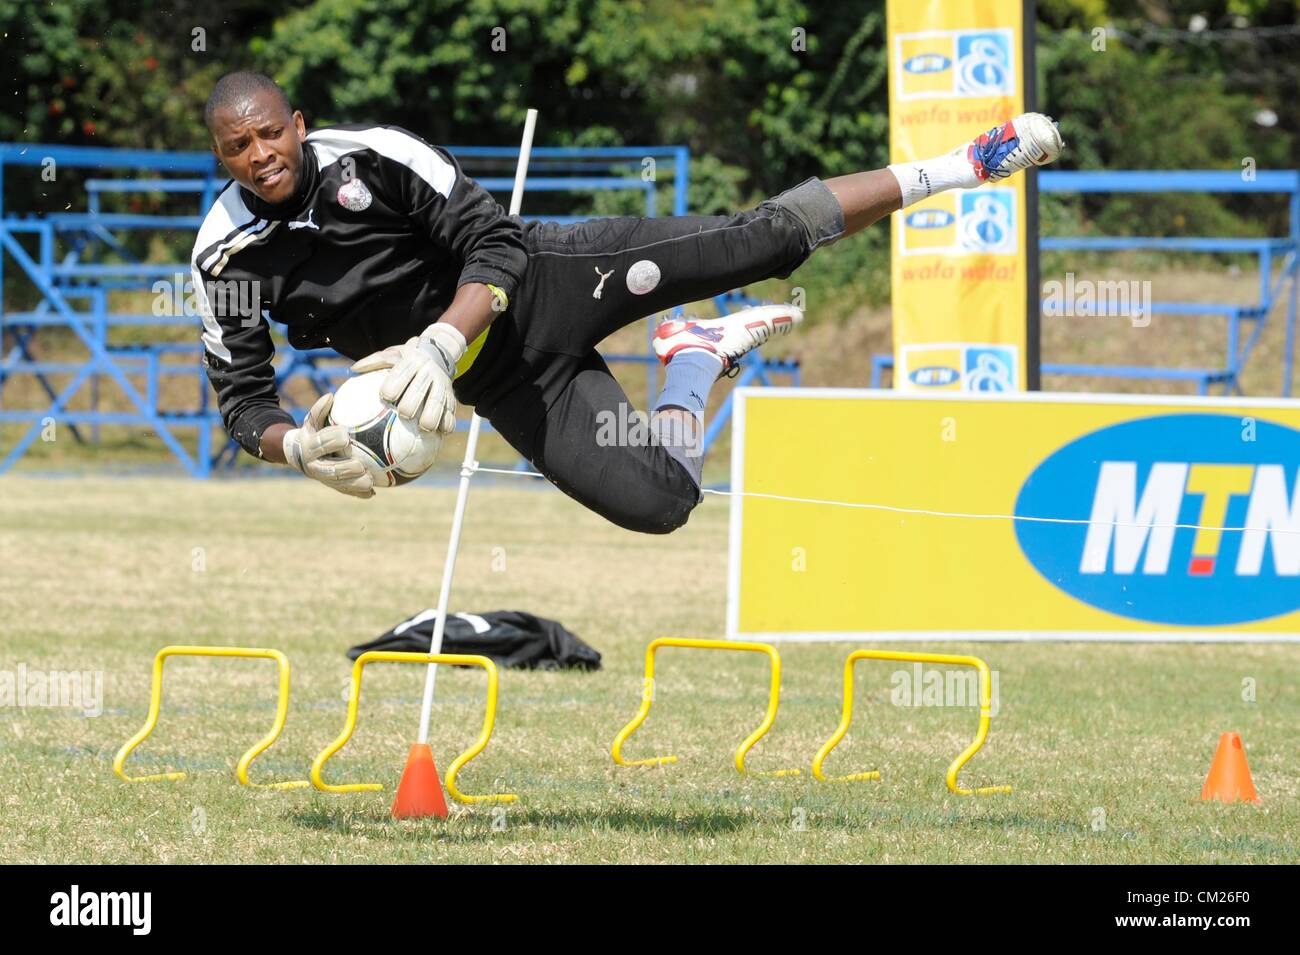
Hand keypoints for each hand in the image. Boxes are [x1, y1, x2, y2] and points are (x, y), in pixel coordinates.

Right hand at [282, 394, 374, 498]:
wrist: (299, 454)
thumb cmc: (312, 432)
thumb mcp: (312, 420)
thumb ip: (320, 409)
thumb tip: (330, 396)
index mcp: (309, 447)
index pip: (320, 444)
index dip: (331, 440)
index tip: (345, 435)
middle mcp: (314, 465)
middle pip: (330, 469)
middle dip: (345, 468)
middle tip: (360, 465)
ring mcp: (323, 478)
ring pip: (339, 484)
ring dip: (355, 484)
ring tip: (370, 482)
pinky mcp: (332, 486)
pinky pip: (345, 491)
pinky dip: (358, 493)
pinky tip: (371, 494)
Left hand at [349, 323, 465, 434]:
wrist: (439, 353)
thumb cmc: (408, 359)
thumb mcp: (393, 354)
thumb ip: (374, 361)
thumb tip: (354, 370)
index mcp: (412, 362)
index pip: (402, 372)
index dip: (394, 385)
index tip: (386, 396)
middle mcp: (428, 373)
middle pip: (420, 389)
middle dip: (412, 402)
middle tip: (405, 414)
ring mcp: (442, 385)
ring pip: (438, 401)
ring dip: (433, 415)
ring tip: (426, 428)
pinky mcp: (451, 396)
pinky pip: (451, 411)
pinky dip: (448, 422)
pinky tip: (442, 433)